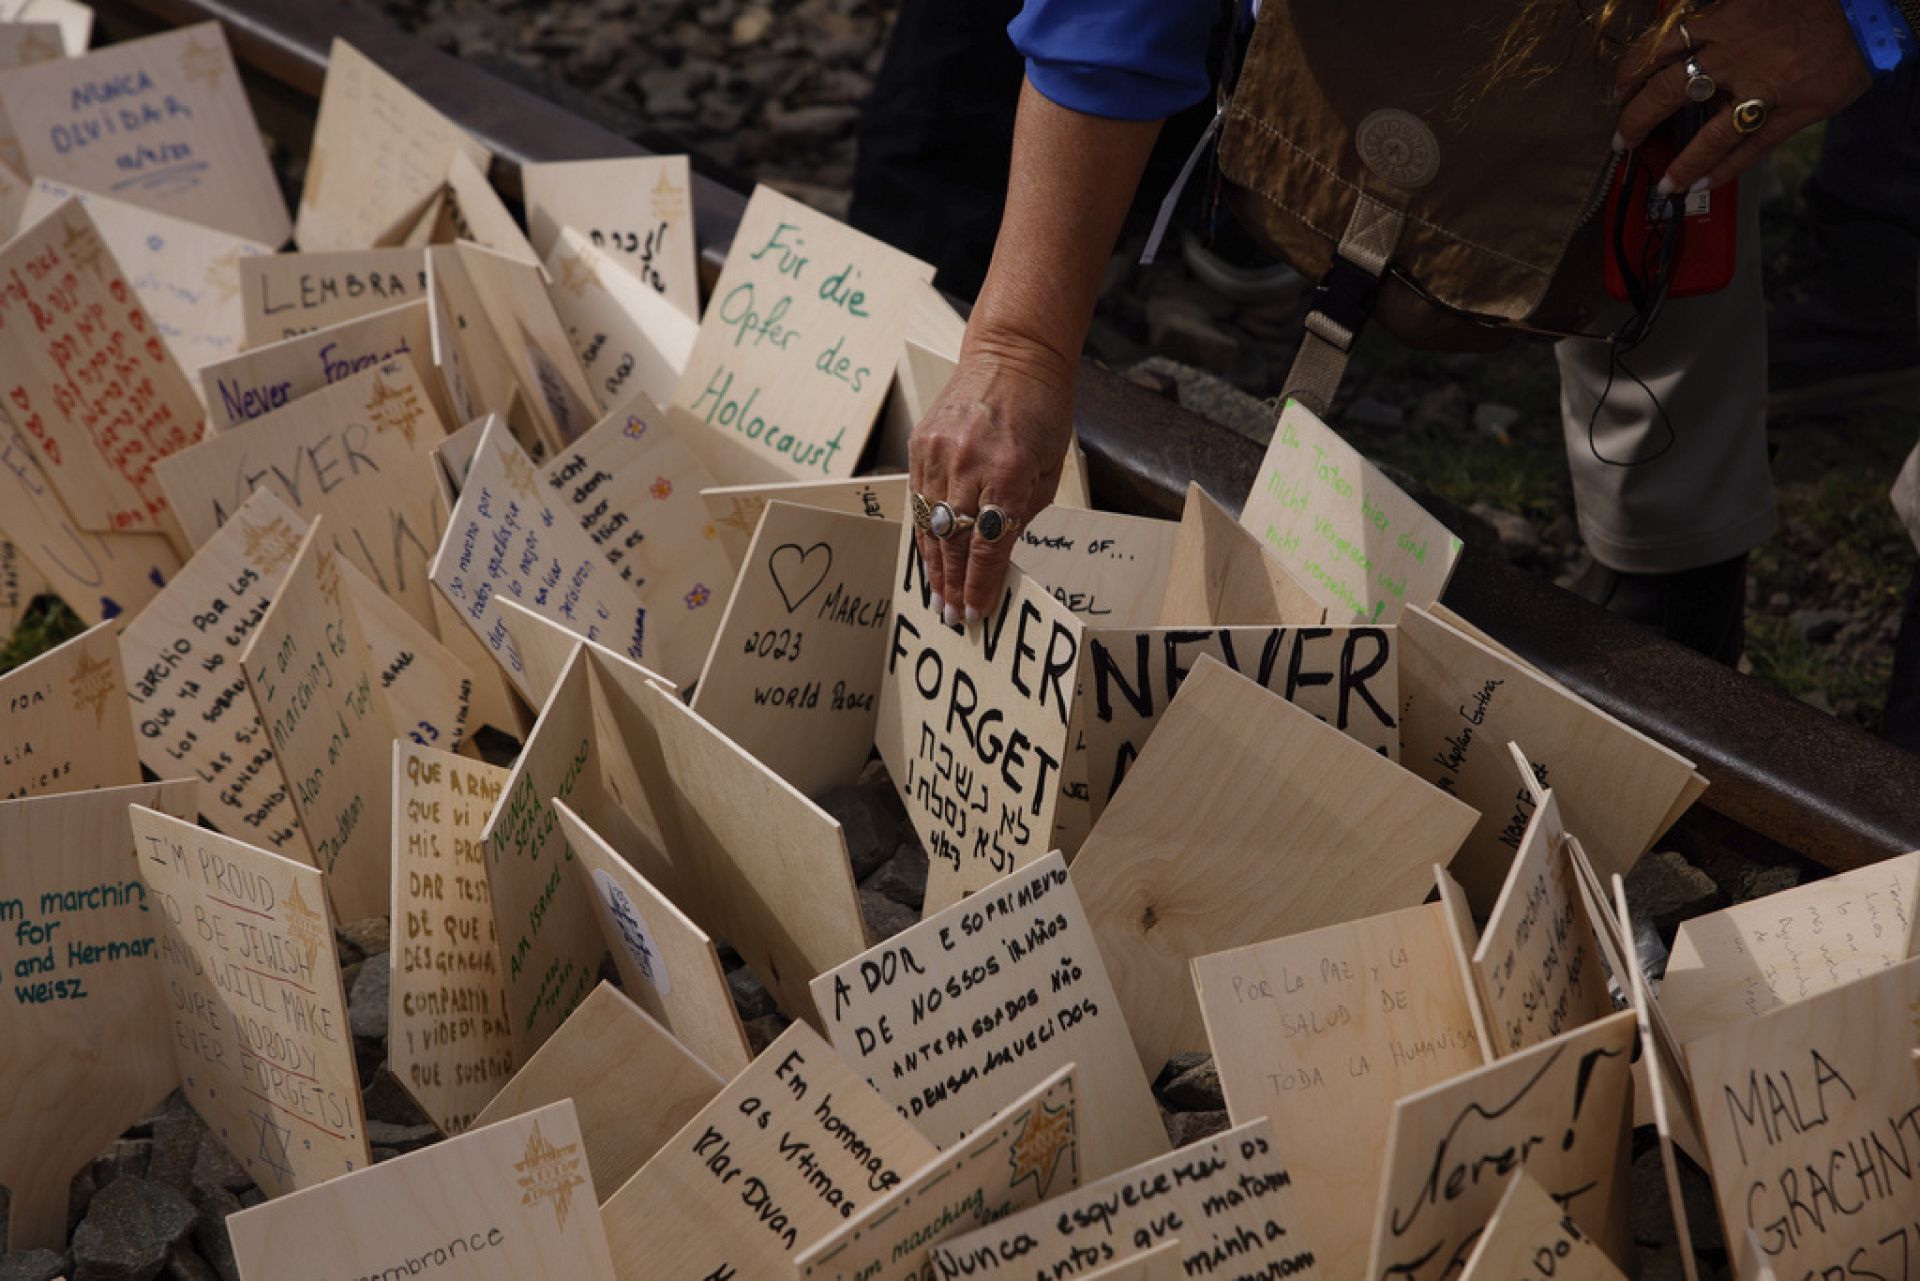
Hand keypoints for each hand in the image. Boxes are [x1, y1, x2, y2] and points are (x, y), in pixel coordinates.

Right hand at [908, 329, 1074, 625]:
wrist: (1014, 353)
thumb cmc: (1043, 410)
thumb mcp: (1050, 467)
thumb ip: (1024, 512)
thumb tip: (999, 554)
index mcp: (1009, 471)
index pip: (988, 545)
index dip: (981, 584)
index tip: (976, 612)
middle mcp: (969, 463)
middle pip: (955, 541)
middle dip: (954, 584)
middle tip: (953, 616)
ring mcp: (939, 451)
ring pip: (930, 524)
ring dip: (933, 565)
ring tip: (937, 596)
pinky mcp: (922, 443)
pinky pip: (918, 499)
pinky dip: (923, 531)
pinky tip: (928, 555)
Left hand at [1615, 0, 1870, 192]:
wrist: (1869, 7)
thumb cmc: (1809, 2)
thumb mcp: (1752, 0)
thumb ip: (1718, 21)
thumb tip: (1684, 42)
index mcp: (1724, 22)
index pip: (1660, 48)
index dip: (1631, 72)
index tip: (1619, 89)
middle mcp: (1735, 56)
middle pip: (1669, 91)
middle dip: (1637, 119)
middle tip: (1622, 139)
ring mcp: (1764, 88)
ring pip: (1709, 134)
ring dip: (1681, 164)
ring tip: (1664, 185)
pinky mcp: (1794, 112)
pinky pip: (1751, 149)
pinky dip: (1724, 170)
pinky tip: (1703, 184)